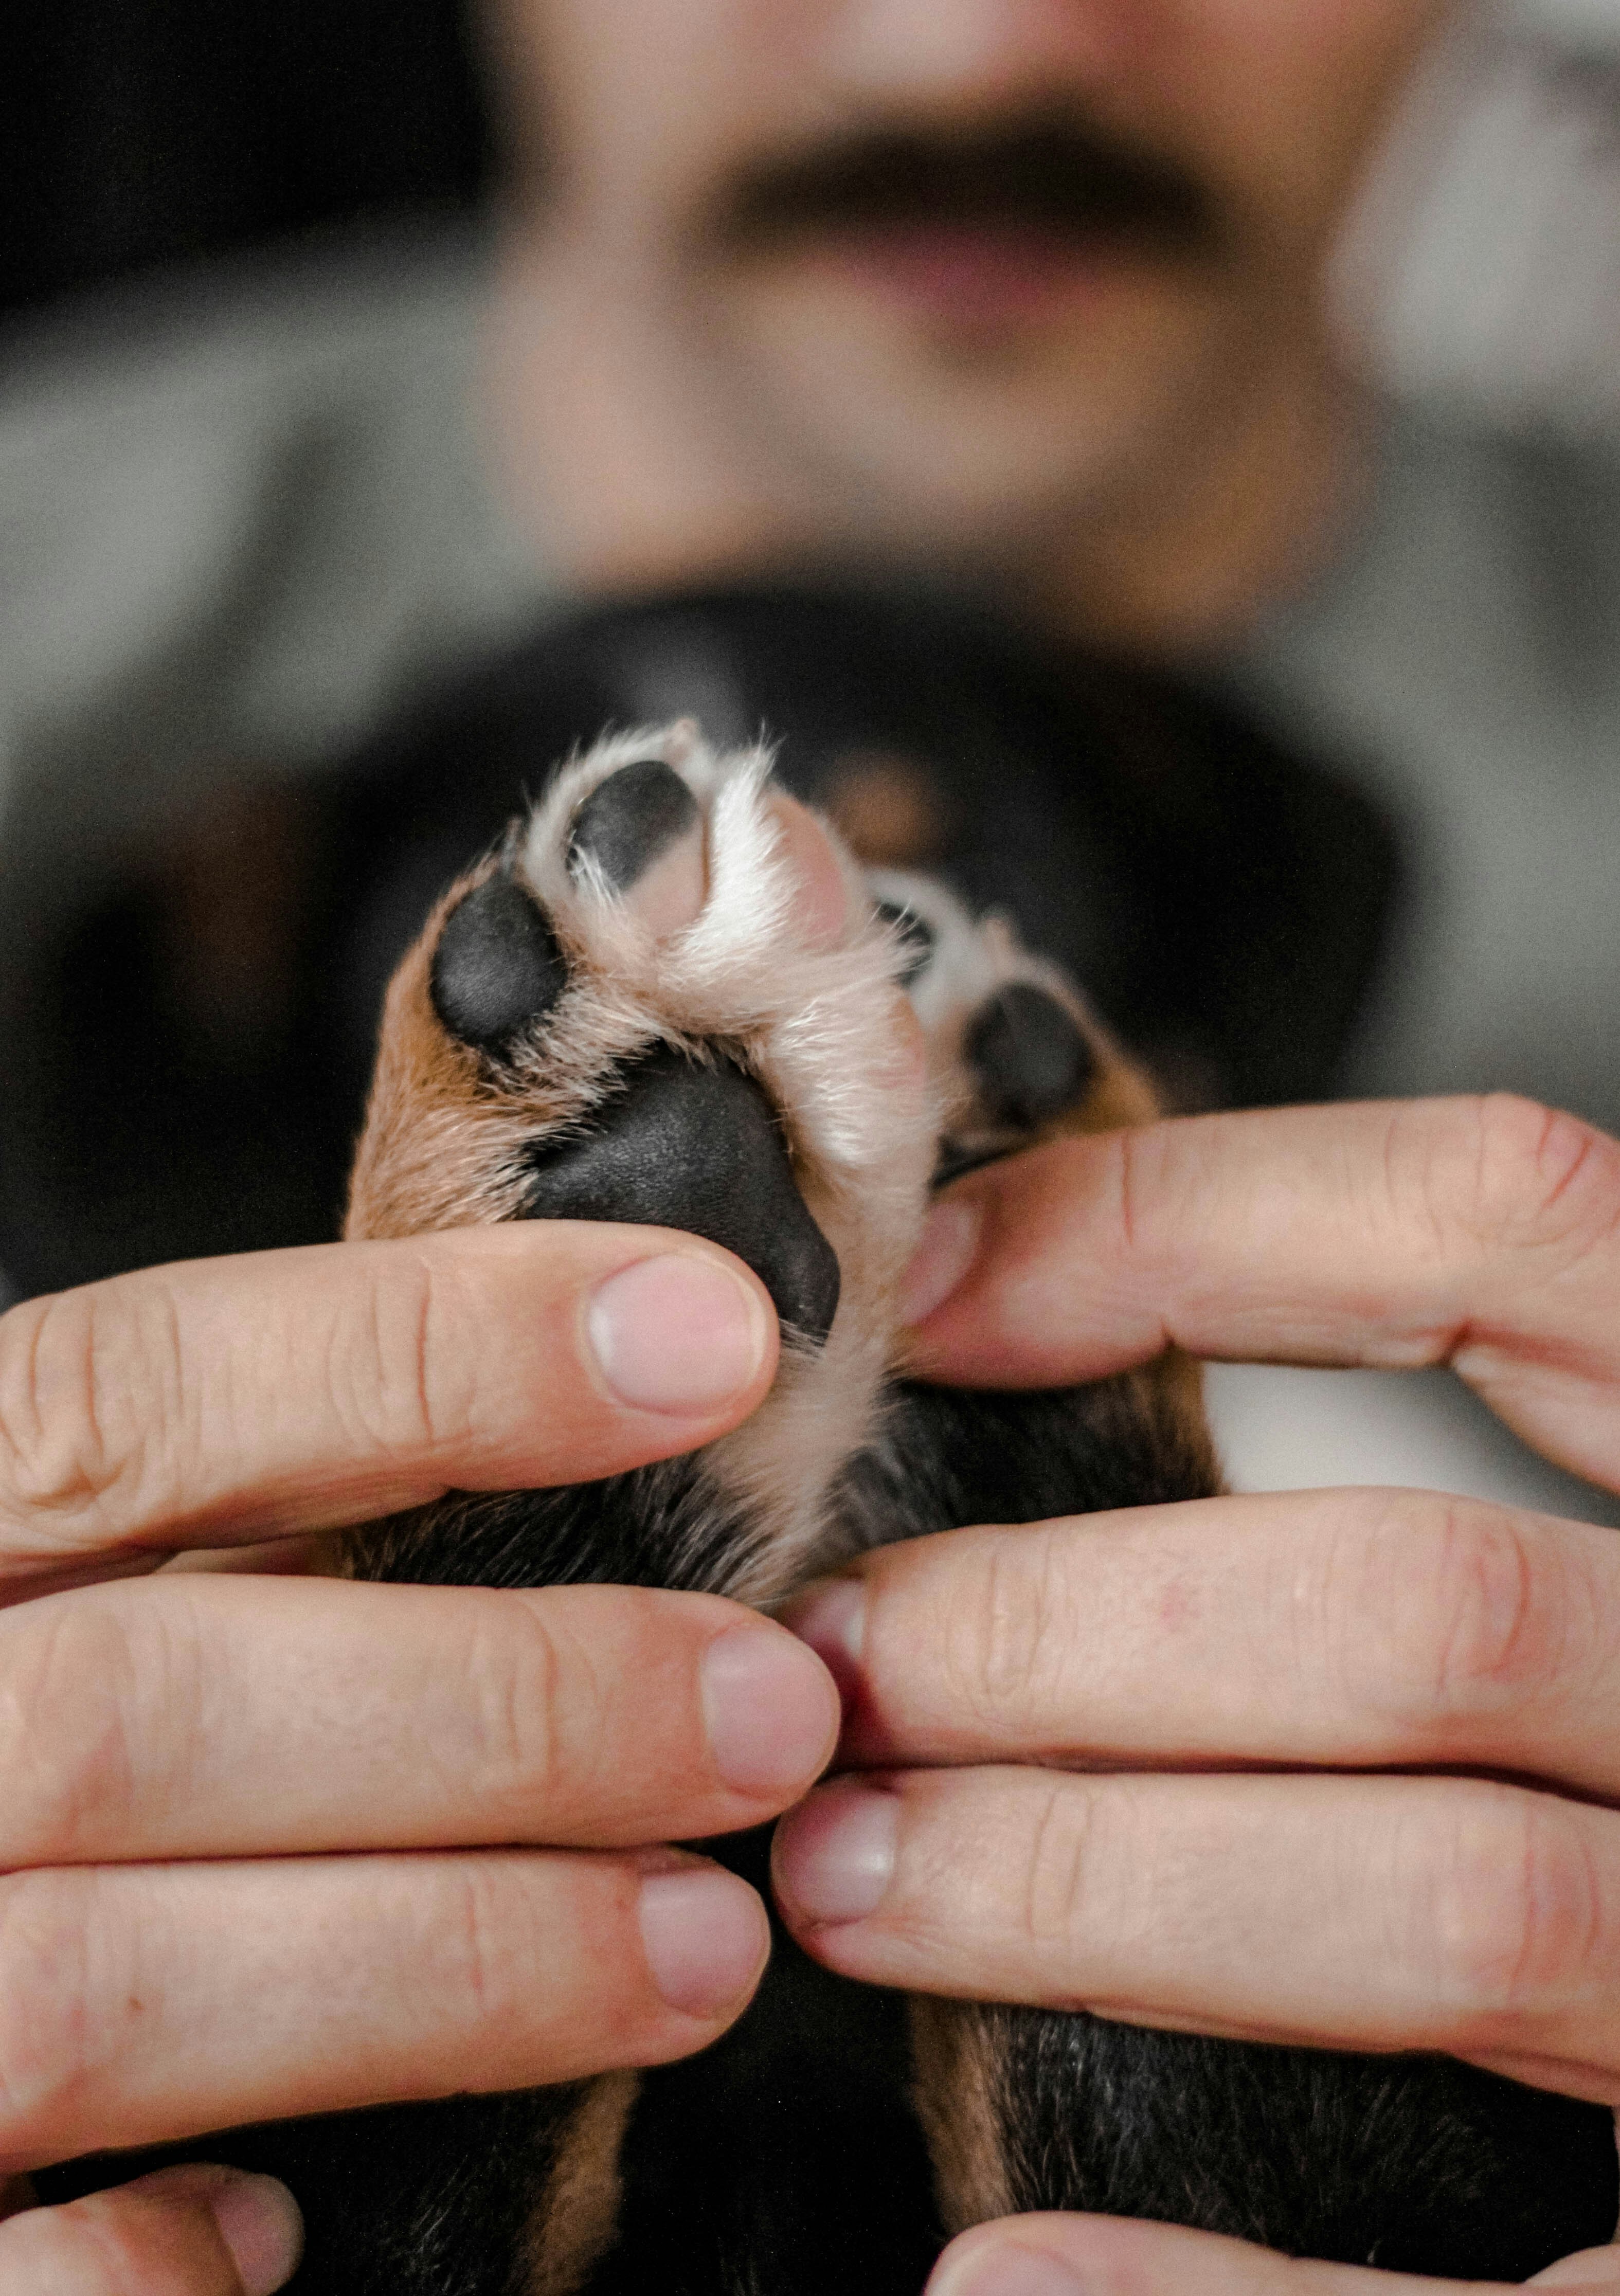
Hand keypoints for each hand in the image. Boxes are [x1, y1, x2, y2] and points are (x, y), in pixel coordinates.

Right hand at [0, 1226, 836, 2291]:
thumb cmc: (8, 1736)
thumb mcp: (73, 1583)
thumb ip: (241, 1532)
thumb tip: (591, 1425)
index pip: (133, 1394)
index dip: (424, 1350)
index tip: (712, 1338)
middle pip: (143, 1702)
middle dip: (500, 1705)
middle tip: (772, 1711)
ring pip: (109, 1984)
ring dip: (452, 1960)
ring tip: (706, 1950)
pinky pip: (14, 2282)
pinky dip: (163, 2260)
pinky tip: (289, 2231)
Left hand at [772, 1096, 1619, 2292]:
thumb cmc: (1608, 1753)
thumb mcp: (1573, 1577)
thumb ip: (1391, 1460)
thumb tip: (990, 1315)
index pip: (1503, 1227)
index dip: (1197, 1222)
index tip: (924, 1295)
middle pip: (1426, 1606)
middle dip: (1070, 1631)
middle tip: (833, 1667)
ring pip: (1448, 1905)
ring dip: (1091, 1889)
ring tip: (844, 1884)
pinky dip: (1231, 2292)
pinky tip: (1000, 2274)